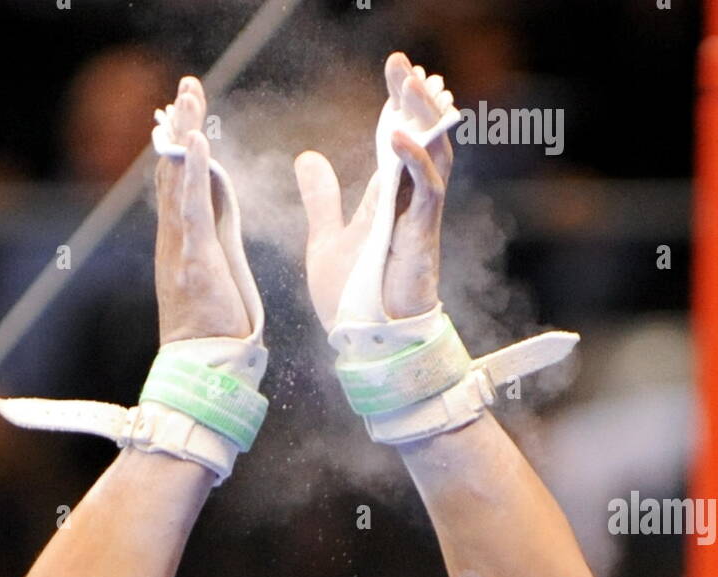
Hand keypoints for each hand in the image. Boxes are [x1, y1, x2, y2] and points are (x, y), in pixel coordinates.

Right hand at [155, 76, 250, 344]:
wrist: (201, 366)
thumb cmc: (215, 329)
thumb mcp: (219, 270)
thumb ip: (215, 235)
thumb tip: (218, 204)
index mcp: (183, 241)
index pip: (179, 183)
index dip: (181, 145)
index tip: (184, 111)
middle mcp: (175, 238)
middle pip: (174, 171)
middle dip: (179, 126)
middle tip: (187, 86)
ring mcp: (181, 247)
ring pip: (178, 179)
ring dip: (184, 135)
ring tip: (189, 97)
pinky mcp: (194, 257)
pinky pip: (191, 207)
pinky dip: (191, 172)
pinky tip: (193, 142)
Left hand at [294, 52, 454, 329]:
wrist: (365, 346)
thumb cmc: (353, 302)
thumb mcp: (326, 240)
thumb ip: (322, 200)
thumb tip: (307, 156)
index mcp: (387, 200)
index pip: (398, 140)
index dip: (399, 104)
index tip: (395, 67)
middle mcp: (408, 204)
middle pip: (422, 138)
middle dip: (417, 100)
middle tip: (407, 65)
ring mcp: (419, 219)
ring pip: (435, 156)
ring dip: (426, 119)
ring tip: (415, 83)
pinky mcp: (422, 238)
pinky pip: (428, 191)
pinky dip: (415, 162)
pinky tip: (401, 136)